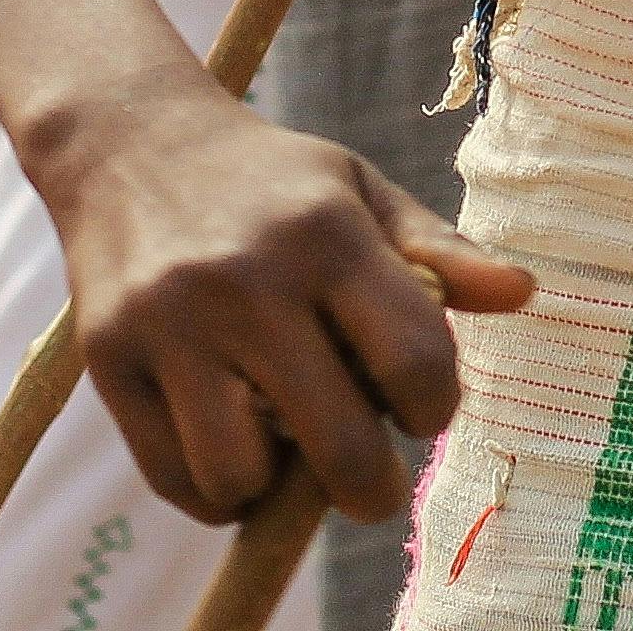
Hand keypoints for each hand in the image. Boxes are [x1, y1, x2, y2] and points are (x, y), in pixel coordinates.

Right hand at [49, 80, 533, 525]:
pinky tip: (231, 449)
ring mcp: (170, 325)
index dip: (436, 408)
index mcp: (327, 234)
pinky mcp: (108, 361)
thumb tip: (524, 294)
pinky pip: (171, 479)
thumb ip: (440, 252)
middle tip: (370, 478)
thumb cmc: (270, 181)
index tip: (422, 408)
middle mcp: (247, 280)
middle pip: (338, 445)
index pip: (416, 360)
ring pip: (240, 476)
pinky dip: (211, 491)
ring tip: (283, 445)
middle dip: (372, 487)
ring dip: (274, 488)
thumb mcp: (359, 190)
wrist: (128, 142)